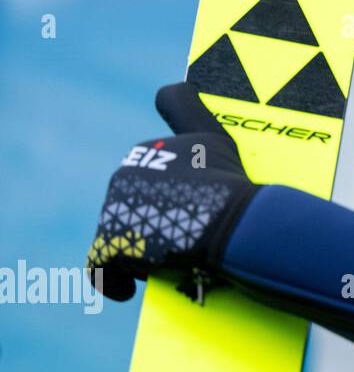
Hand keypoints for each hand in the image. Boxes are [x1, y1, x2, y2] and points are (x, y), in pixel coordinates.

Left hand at [87, 82, 257, 301]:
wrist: (233, 221)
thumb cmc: (228, 179)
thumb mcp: (212, 132)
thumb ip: (187, 104)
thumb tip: (173, 83)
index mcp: (143, 154)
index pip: (144, 180)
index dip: (161, 195)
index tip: (180, 207)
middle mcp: (121, 180)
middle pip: (133, 210)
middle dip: (152, 223)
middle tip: (186, 237)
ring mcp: (115, 214)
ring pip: (123, 237)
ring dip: (141, 249)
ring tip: (173, 259)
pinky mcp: (114, 248)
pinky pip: (102, 268)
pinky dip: (113, 279)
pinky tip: (128, 289)